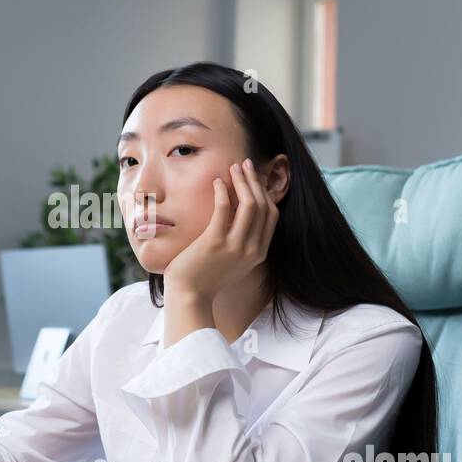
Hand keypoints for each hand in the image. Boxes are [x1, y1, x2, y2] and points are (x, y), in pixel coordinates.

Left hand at [162, 158, 278, 304]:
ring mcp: (235, 246)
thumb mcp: (233, 262)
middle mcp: (252, 249)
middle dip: (255, 181)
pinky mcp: (215, 242)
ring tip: (233, 168)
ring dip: (243, 181)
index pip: (271, 215)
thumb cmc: (206, 278)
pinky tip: (217, 182)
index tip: (254, 178)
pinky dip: (223, 192)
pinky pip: (224, 209)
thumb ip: (242, 243)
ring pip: (250, 205)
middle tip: (245, 165)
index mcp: (258, 253)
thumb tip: (239, 217)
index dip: (264, 192)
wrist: (189, 296)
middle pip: (263, 206)